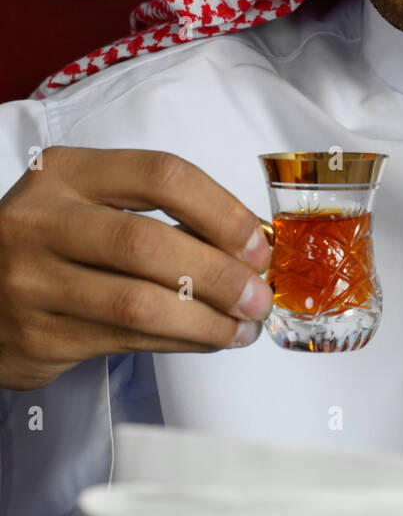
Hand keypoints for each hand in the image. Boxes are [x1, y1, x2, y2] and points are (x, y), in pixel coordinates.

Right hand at [0, 146, 273, 390]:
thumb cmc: (47, 240)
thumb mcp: (84, 200)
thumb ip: (154, 210)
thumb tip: (245, 243)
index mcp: (65, 172)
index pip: (161, 176)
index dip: (221, 210)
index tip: (256, 243)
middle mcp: (41, 221)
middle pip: (150, 244)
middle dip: (220, 274)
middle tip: (258, 295)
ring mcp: (32, 281)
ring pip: (139, 304)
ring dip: (206, 320)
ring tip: (242, 326)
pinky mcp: (37, 336)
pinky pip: (126, 342)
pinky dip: (180, 342)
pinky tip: (207, 338)